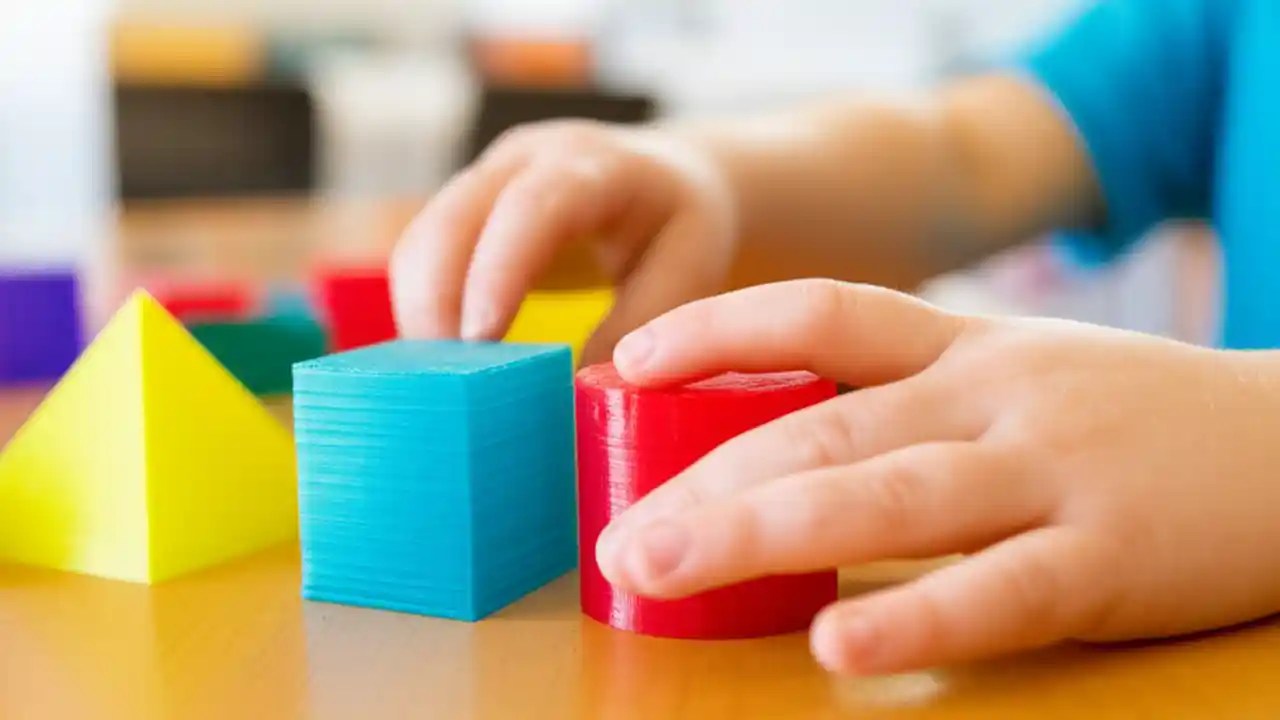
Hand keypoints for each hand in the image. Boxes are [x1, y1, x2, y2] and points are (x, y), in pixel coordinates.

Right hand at [389, 120, 736, 363]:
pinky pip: (423, 252)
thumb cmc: (683, 226)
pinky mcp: (466, 207)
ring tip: (443, 379)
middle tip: (446, 378)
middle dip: (438, 297)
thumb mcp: (689, 269)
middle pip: (456, 214)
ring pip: (425, 234)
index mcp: (597, 167)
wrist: (667, 175)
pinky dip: (423, 306)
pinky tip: (442, 358)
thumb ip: (642, 323)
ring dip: (421, 308)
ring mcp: (488, 178)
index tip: (480, 337)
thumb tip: (577, 389)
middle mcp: (530, 159)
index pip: (535, 204)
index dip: (499, 266)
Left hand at [595, 279, 1279, 674]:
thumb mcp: (1016, 374)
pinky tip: (838, 642)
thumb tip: (774, 453)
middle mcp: (994, 395)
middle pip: (825, 426)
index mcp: (965, 345)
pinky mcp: (1109, 558)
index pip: (822, 313)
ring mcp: (1051, 471)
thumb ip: (909, 399)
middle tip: (618, 537)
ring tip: (663, 568)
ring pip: (889, 496)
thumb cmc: (1128, 416)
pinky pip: (999, 590)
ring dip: (761, 532)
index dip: (718, 329)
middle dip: (707, 480)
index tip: (630, 363)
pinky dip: (914, 615)